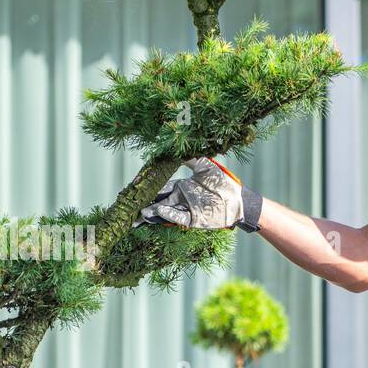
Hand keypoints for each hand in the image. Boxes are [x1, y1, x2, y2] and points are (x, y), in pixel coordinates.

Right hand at [137, 157, 261, 230]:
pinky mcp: (194, 220)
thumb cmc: (223, 182)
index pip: (160, 187)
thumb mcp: (204, 166)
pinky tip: (158, 210)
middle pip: (158, 201)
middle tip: (128, 203)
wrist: (238, 199)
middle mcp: (180, 199)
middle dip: (144, 203)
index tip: (135, 184)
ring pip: (164, 211)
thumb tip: (174, 147)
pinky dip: (168, 214)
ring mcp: (186, 210)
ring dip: (152, 212)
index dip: (147, 186)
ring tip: (138, 212)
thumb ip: (189, 158)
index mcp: (181, 187)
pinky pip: (178, 217)